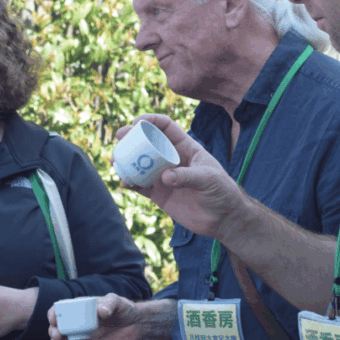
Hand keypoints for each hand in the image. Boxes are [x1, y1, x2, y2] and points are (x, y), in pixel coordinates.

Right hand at [47, 293, 140, 339]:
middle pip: (56, 326)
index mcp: (80, 307)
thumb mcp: (117, 302)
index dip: (53, 313)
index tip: (54, 319)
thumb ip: (109, 303)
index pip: (61, 308)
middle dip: (53, 331)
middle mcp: (77, 321)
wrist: (134, 326)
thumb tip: (101, 311)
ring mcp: (80, 335)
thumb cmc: (124, 310)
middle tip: (59, 335)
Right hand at [115, 114, 247, 239]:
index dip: (151, 121)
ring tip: (116, 162)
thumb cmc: (222, 191)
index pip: (165, 127)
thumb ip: (188, 176)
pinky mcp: (158, 194)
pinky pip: (140, 185)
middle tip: (119, 138)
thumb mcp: (209, 179)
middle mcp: (171, 159)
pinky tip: (125, 182)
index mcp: (185, 147)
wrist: (223, 219)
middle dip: (131, 138)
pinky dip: (130, 182)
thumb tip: (164, 177)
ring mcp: (163, 176)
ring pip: (139, 164)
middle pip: (147, 143)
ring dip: (125, 161)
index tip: (137, 122)